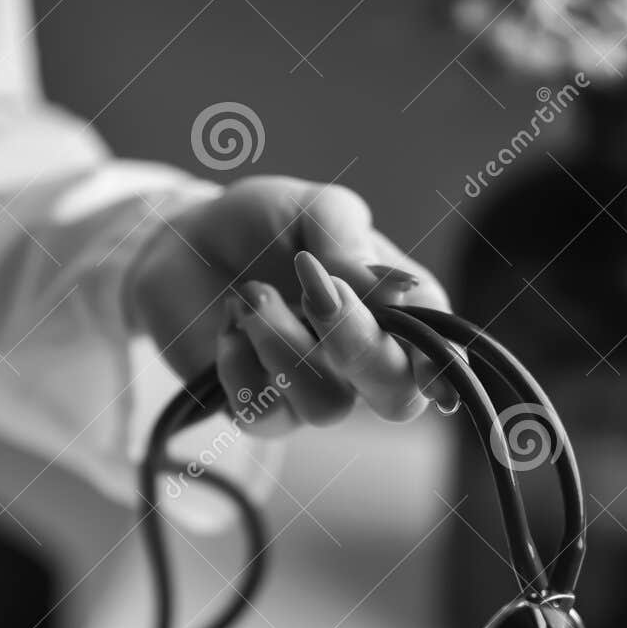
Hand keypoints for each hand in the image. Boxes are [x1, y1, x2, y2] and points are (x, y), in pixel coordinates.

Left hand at [126, 176, 456, 431]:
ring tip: (251, 294)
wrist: (187, 239)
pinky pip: (263, 416)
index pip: (438, 356)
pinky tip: (229, 321)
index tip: (418, 354)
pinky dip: (241, 365)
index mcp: (399, 313)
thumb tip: (394, 293)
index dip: (438, 366)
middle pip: (396, 398)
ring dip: (285, 345)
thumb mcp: (317, 211)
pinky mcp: (260, 411)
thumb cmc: (267, 224)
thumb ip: (353, 245)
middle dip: (358, 345)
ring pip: (327, 407)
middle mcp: (364, 362)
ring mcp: (313, 390)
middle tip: (315, 289)